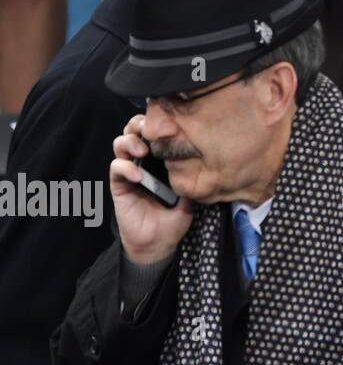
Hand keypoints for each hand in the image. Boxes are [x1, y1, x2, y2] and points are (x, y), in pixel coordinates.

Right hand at [109, 115, 192, 265]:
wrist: (158, 243)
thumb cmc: (173, 218)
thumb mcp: (189, 196)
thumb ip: (191, 178)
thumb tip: (203, 162)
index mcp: (161, 160)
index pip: (155, 133)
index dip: (158, 123)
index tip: (169, 122)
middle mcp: (144, 161)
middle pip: (134, 131)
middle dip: (138, 125)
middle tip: (149, 130)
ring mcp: (130, 172)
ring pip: (120, 144)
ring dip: (129, 142)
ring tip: (142, 150)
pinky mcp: (119, 186)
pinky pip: (116, 169)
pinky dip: (125, 168)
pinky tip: (138, 176)